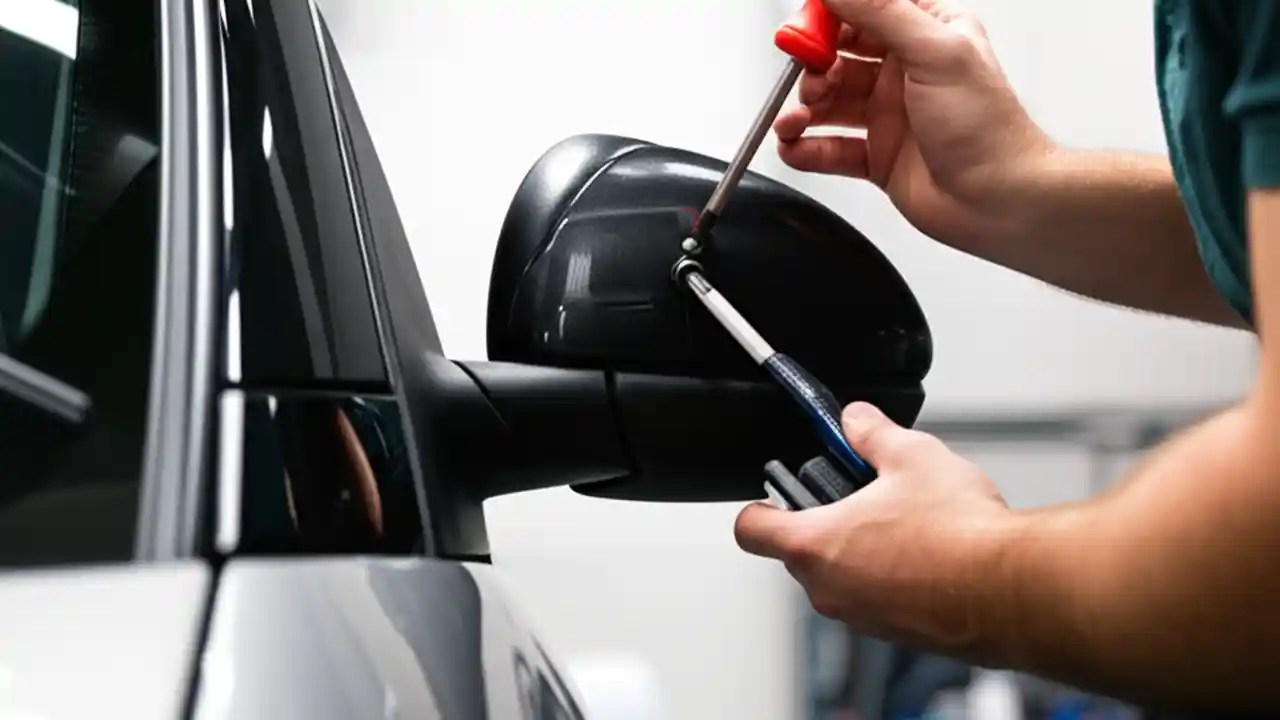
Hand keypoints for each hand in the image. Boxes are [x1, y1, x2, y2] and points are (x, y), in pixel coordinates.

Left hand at [736, 402, 1014, 656]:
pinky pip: (877, 600)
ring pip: (842, 577)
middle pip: (799, 552)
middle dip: (825, 522)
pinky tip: (929, 553)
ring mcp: (862, 618)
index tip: (780, 492)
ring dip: (862, 551)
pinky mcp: (897, 633)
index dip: (761, 507)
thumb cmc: (960, 534)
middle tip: (860, 496)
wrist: (1012, 590)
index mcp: (815, 545)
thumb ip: (871, 433)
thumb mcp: (911, 455)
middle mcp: (829, 590)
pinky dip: (892, 578)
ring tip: (905, 521)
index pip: (751, 530)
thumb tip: (856, 420)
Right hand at [775, 0, 1052, 250]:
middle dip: (813, 67)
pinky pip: (830, 149)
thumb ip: (882, 11)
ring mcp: (889, 116)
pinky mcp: (878, 158)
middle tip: (807, 80)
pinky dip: (806, 149)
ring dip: (803, 110)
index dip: (829, 17)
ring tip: (796, 121)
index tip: (804, 29)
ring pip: (829, 104)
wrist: (999, 200)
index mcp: (926, 35)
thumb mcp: (936, 51)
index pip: (866, 11)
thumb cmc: (987, 128)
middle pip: (838, 57)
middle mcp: (905, 73)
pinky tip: (796, 149)